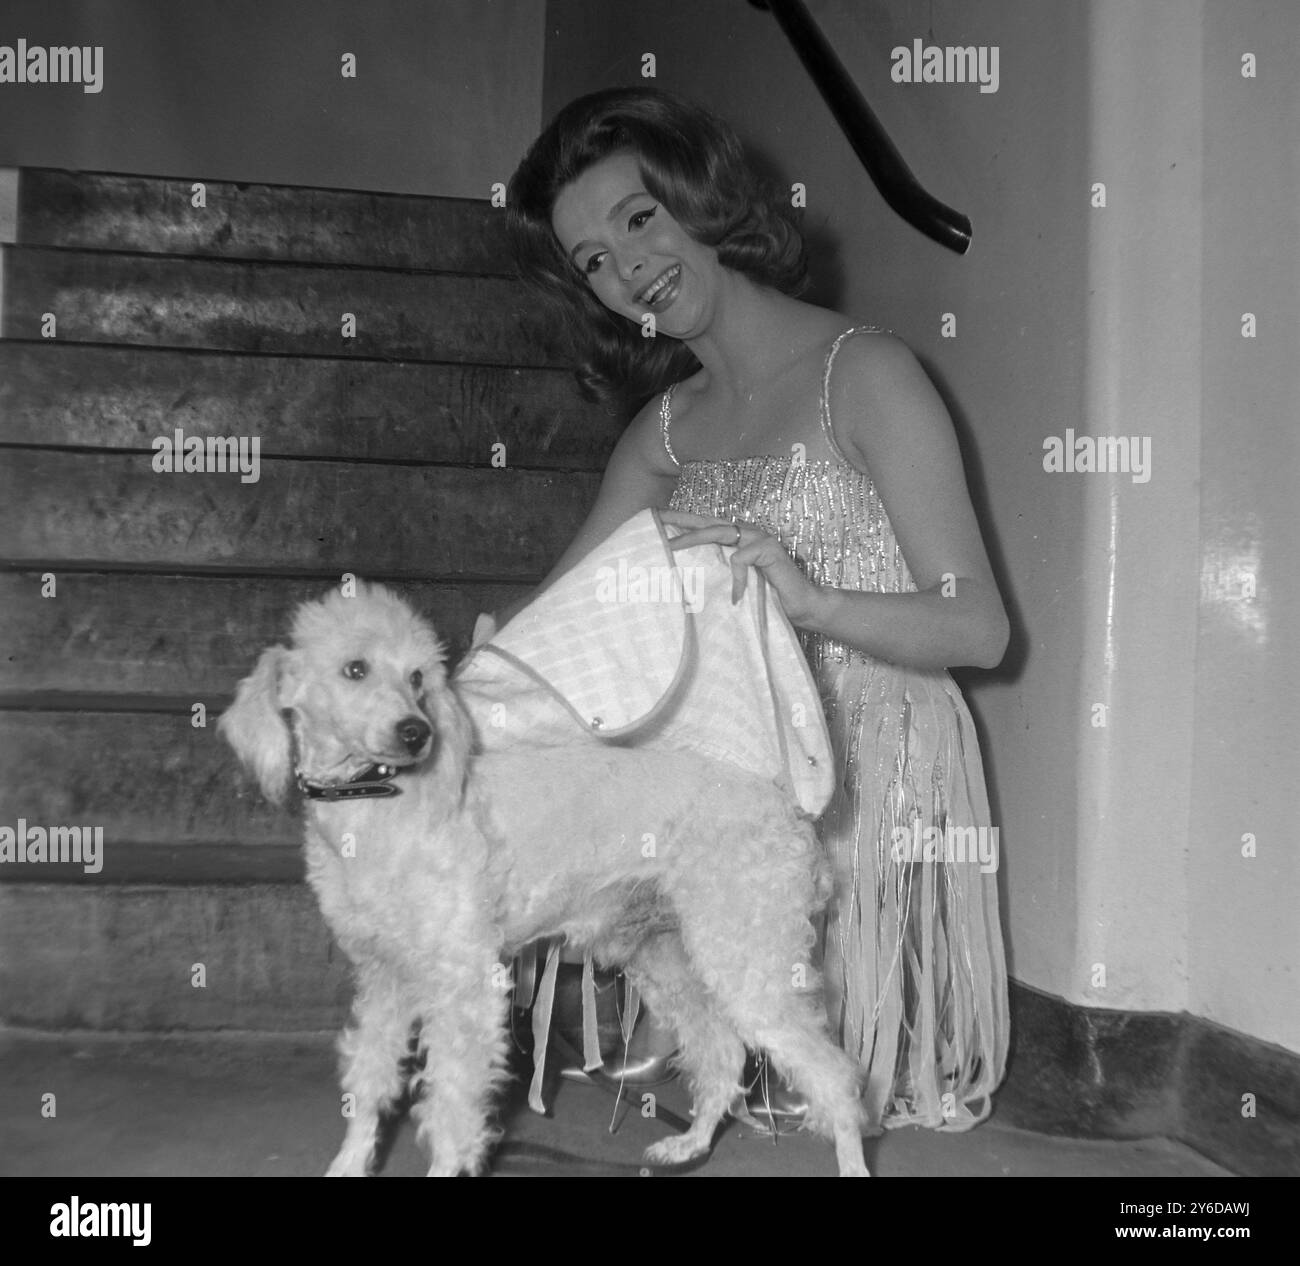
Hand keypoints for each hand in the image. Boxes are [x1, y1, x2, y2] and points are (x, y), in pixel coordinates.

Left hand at [657, 508, 828, 627]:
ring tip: (670, 548)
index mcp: (738, 538)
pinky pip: (741, 559)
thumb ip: (717, 571)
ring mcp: (759, 538)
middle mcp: (747, 532)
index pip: (706, 525)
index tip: (657, 519)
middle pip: (708, 522)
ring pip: (720, 532)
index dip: (682, 521)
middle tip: (655, 520)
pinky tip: (736, 597)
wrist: (803, 606)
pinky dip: (735, 578)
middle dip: (680, 521)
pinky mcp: (769, 549)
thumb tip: (682, 573)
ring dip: (693, 539)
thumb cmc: (769, 597)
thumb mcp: (735, 583)